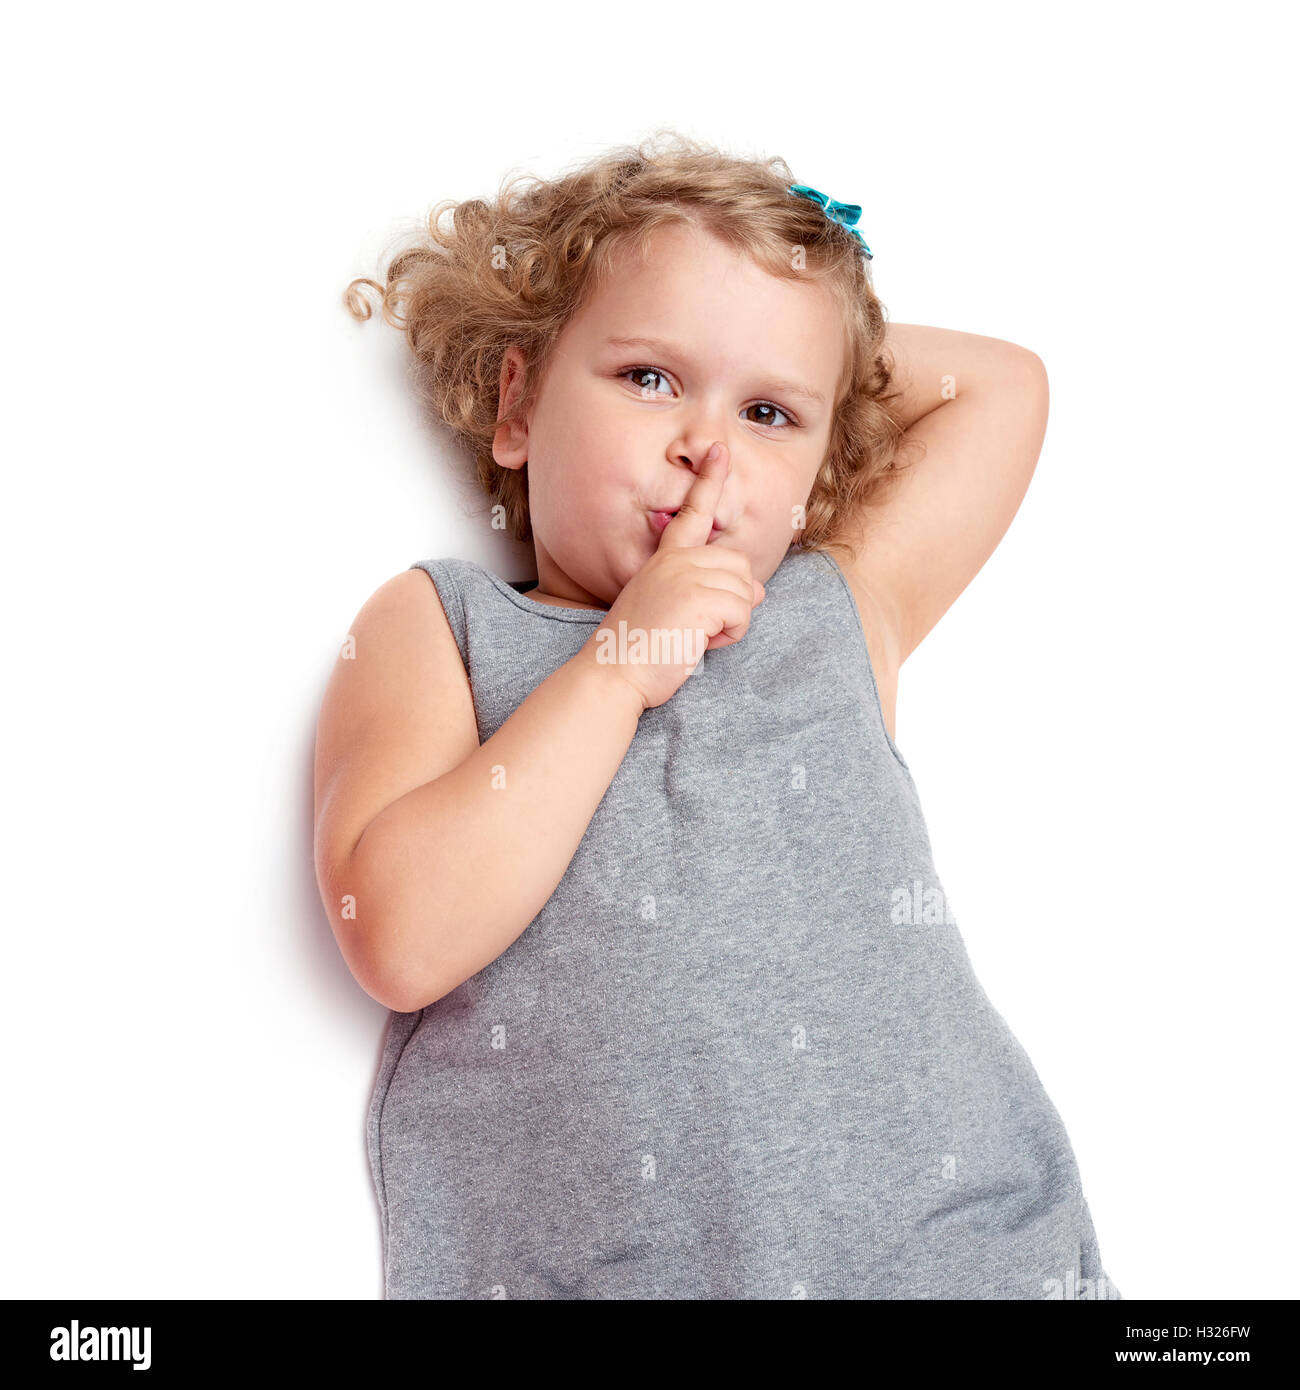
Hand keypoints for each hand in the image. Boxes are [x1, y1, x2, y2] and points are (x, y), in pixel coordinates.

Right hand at [591, 442, 765, 711]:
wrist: (612, 673)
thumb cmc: (641, 648)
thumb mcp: (676, 610)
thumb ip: (711, 592)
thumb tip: (758, 589)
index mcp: (664, 558)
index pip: (692, 513)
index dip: (709, 480)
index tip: (718, 449)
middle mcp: (676, 560)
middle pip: (738, 565)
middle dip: (732, 600)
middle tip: (697, 625)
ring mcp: (686, 577)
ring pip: (745, 590)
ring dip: (730, 621)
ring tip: (694, 635)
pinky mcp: (698, 600)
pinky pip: (742, 613)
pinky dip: (730, 635)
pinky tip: (698, 643)